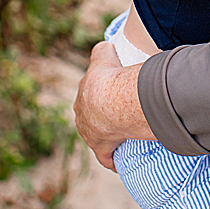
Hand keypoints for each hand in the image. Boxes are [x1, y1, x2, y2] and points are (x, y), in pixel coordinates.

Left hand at [73, 40, 147, 170]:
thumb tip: (106, 46)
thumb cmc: (109, 78)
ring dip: (110, 137)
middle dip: (103, 119)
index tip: (112, 101)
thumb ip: (102, 50)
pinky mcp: (101, 147)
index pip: (90, 100)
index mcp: (82, 98)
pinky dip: (113, 160)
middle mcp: (82, 117)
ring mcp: (90, 134)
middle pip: (93, 119)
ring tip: (126, 135)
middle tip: (122, 117)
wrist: (111, 100)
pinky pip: (107, 157)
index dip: (101, 100)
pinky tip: (120, 162)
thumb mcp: (103, 56)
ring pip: (100, 137)